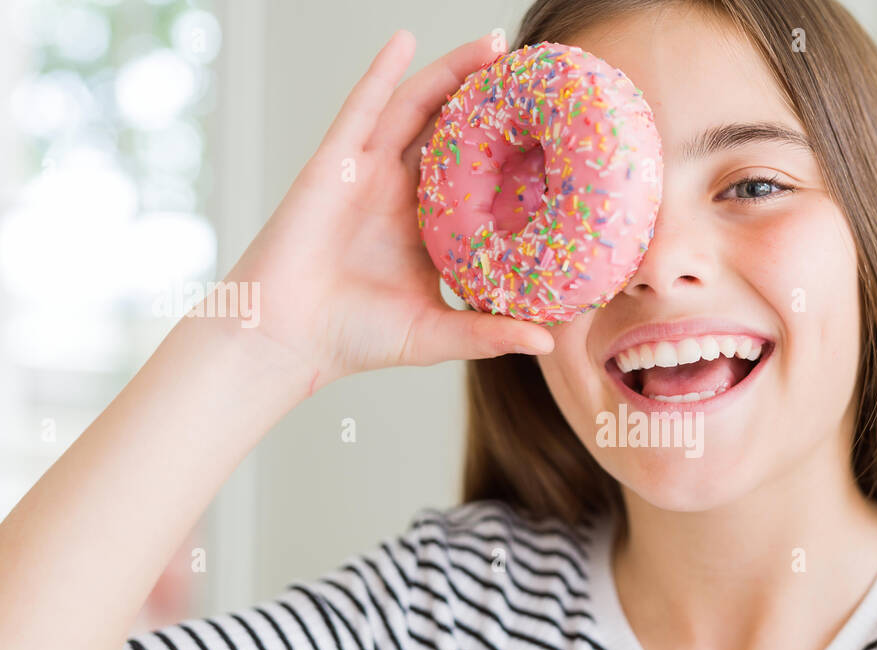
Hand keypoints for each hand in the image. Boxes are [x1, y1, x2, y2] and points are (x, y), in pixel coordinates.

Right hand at [215, 29, 553, 391]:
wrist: (287, 338)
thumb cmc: (355, 339)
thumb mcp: (438, 335)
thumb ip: (489, 333)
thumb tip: (548, 343)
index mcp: (428, 228)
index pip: (477, 178)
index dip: (509, 153)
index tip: (552, 134)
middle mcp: (401, 193)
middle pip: (452, 131)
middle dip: (487, 98)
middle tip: (530, 71)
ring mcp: (368, 174)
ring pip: (416, 109)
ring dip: (450, 72)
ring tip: (491, 44)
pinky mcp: (335, 164)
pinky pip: (361, 109)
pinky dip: (382, 73)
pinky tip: (405, 41)